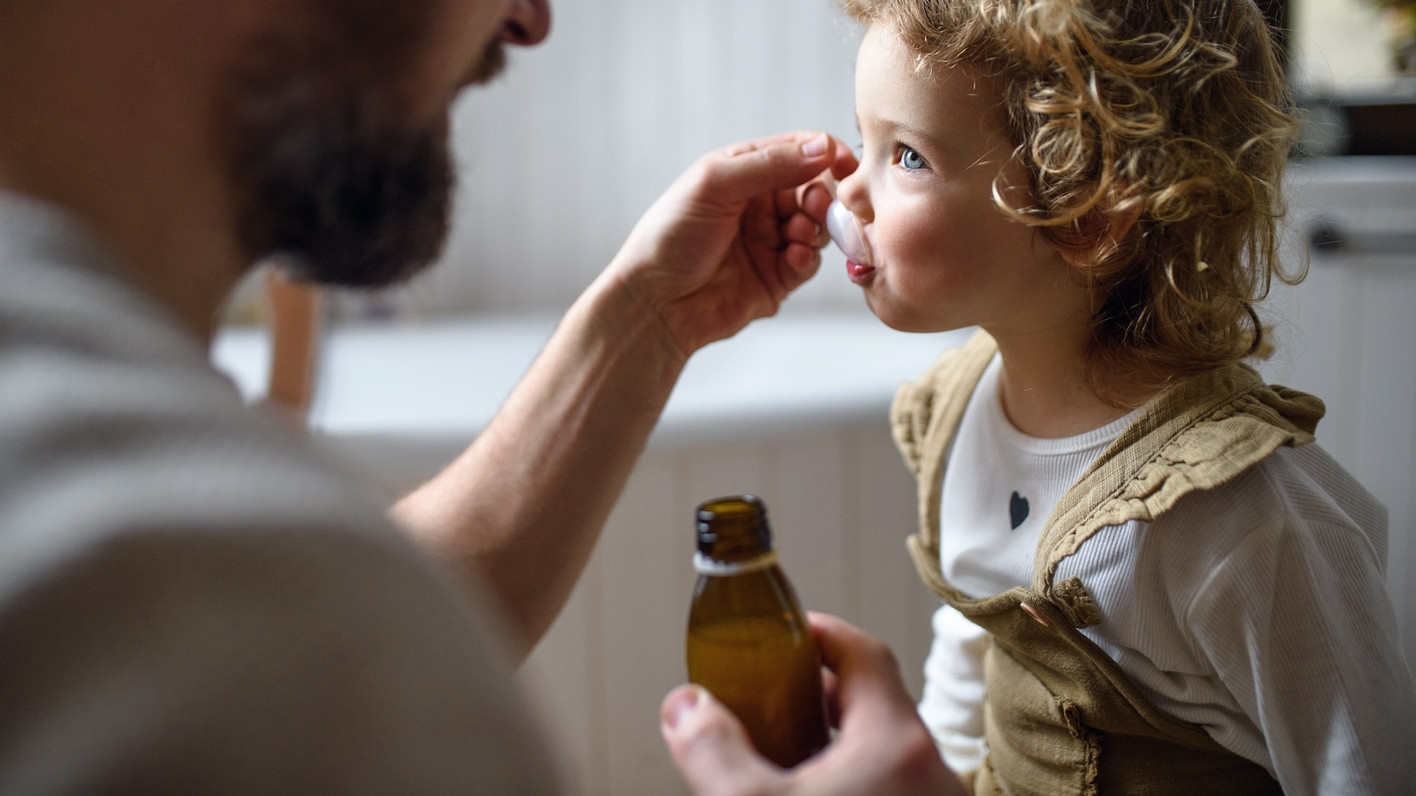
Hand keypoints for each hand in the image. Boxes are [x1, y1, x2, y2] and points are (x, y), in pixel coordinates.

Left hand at [606, 131, 856, 358]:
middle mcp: (760, 204)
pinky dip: (808, 258)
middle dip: (822, 196)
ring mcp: (769, 241)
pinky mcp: (776, 278)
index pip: (799, 152)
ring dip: (817, 228)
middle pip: (815, 190)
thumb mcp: (715, 185)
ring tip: (800, 234)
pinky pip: (808, 263)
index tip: (845, 164)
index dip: (825, 155)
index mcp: (744, 172)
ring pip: (817, 227)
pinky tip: (794, 257)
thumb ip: (770, 164)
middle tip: (816, 205)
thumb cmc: (669, 236)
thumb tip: (822, 147)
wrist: (654, 302)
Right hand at [660, 613, 966, 795]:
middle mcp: (930, 772)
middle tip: (764, 701)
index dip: (816, 633)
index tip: (778, 633)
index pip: (862, 652)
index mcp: (895, 742)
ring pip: (880, 757)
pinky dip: (848, 788)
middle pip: (872, 705)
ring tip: (777, 763)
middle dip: (814, 698)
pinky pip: (887, 794)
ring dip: (829, 750)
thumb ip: (712, 750)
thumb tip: (684, 704)